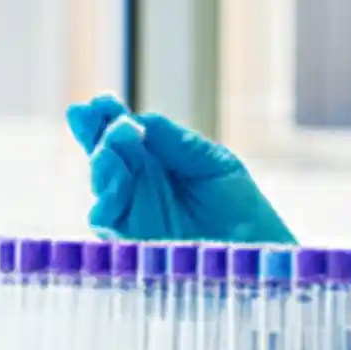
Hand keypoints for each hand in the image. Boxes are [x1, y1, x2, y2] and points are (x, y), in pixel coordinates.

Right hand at [66, 94, 296, 243]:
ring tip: (110, 144)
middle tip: (91, 113)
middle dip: (94, 133)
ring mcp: (133, 214)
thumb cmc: (240, 204)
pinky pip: (109, 222)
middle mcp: (137, 185)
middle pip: (105, 156)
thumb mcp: (214, 163)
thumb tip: (140, 120)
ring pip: (103, 187)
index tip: (100, 101)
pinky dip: (108, 198)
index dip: (106, 117)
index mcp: (155, 161)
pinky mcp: (133, 243)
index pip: (122, 135)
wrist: (259, 248)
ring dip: (102, 163)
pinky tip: (116, 176)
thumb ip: (177, 143)